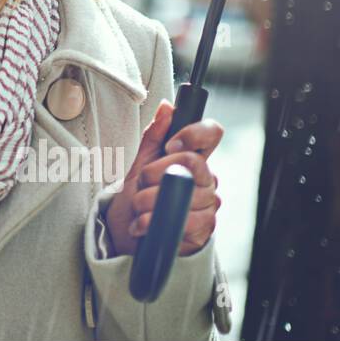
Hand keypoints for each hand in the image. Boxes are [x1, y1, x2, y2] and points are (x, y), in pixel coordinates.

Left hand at [103, 100, 222, 257]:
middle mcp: (207, 180)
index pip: (212, 133)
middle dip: (155, 173)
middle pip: (193, 163)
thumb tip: (167, 106)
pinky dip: (153, 222)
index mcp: (194, 159)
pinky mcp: (203, 232)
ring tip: (137, 208)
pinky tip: (141, 225)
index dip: (193, 133)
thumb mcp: (140, 163)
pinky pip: (182, 220)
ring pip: (184, 192)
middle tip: (142, 183)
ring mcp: (208, 206)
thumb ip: (154, 136)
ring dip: (148, 201)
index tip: (170, 145)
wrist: (127, 234)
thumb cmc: (137, 196)